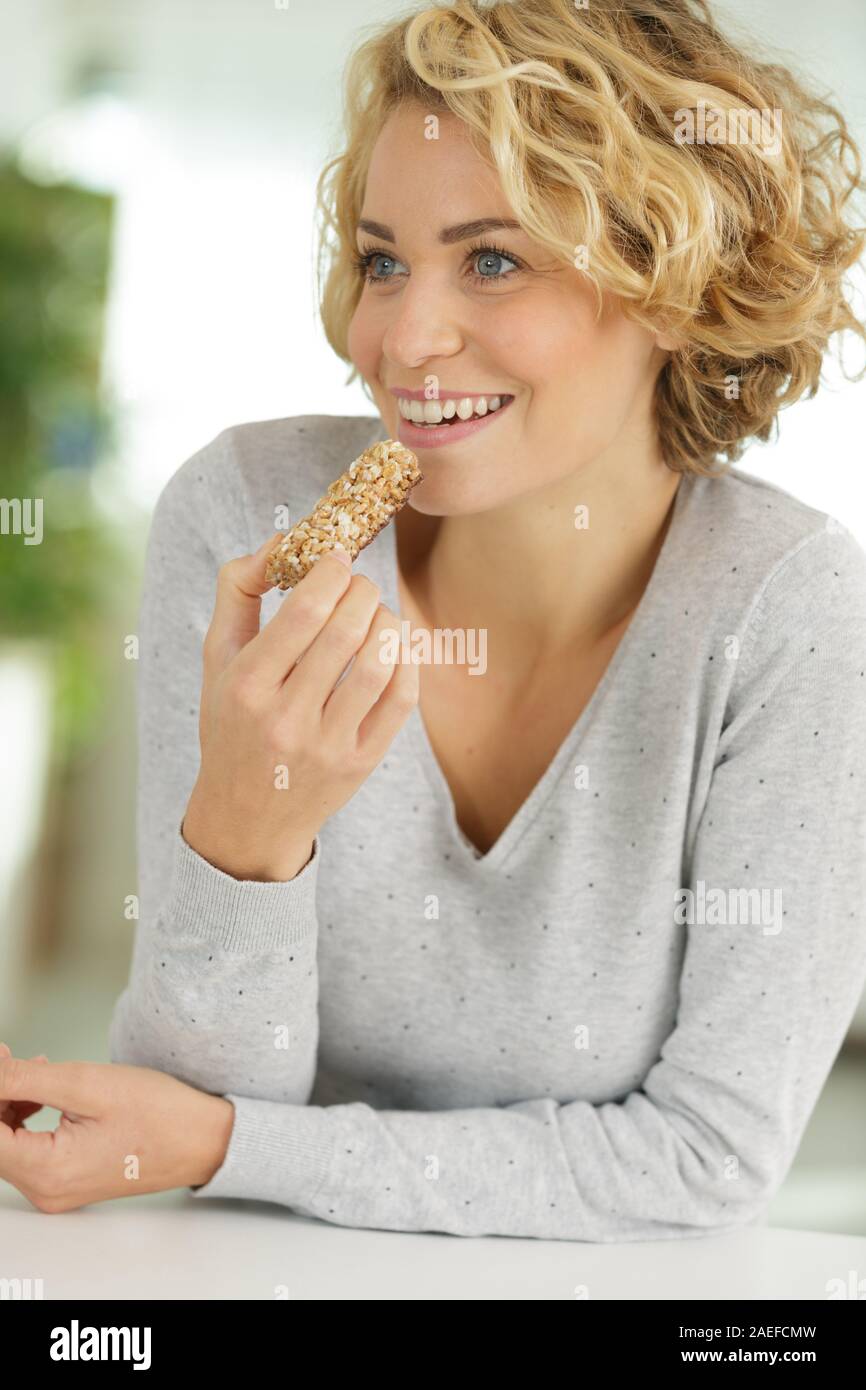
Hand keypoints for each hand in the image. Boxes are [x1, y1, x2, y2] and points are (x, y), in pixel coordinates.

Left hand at [0, 1051, 234, 1212]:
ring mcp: (55, 1190)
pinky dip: (27, 1119)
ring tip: (36, 1069)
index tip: (1, 1059)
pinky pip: (28, 1151)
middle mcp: (45, 1190)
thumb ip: (25, 1079)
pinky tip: (45, 1093)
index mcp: (47, 1170)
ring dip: (10, 1105)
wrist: (202, 1140)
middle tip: (13, 1057)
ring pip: (8, 1145)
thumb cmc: (158, 1113)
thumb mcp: (87, 1084)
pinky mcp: (65, 1181)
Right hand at [182, 532, 418, 881]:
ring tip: (376, 612)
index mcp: (246, 686)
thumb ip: (238, 592)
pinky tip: (395, 644)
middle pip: (345, 631)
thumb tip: (278, 541)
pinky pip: (401, 700)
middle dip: (362, 591)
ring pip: (379, 664)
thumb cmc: (231, 725)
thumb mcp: (216, 660)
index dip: (330, 574)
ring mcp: (327, 745)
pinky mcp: (360, 763)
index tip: (338, 559)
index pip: (303, 613)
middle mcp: (285, 718)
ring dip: (387, 622)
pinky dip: (406, 660)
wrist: (246, 817)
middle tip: (359, 584)